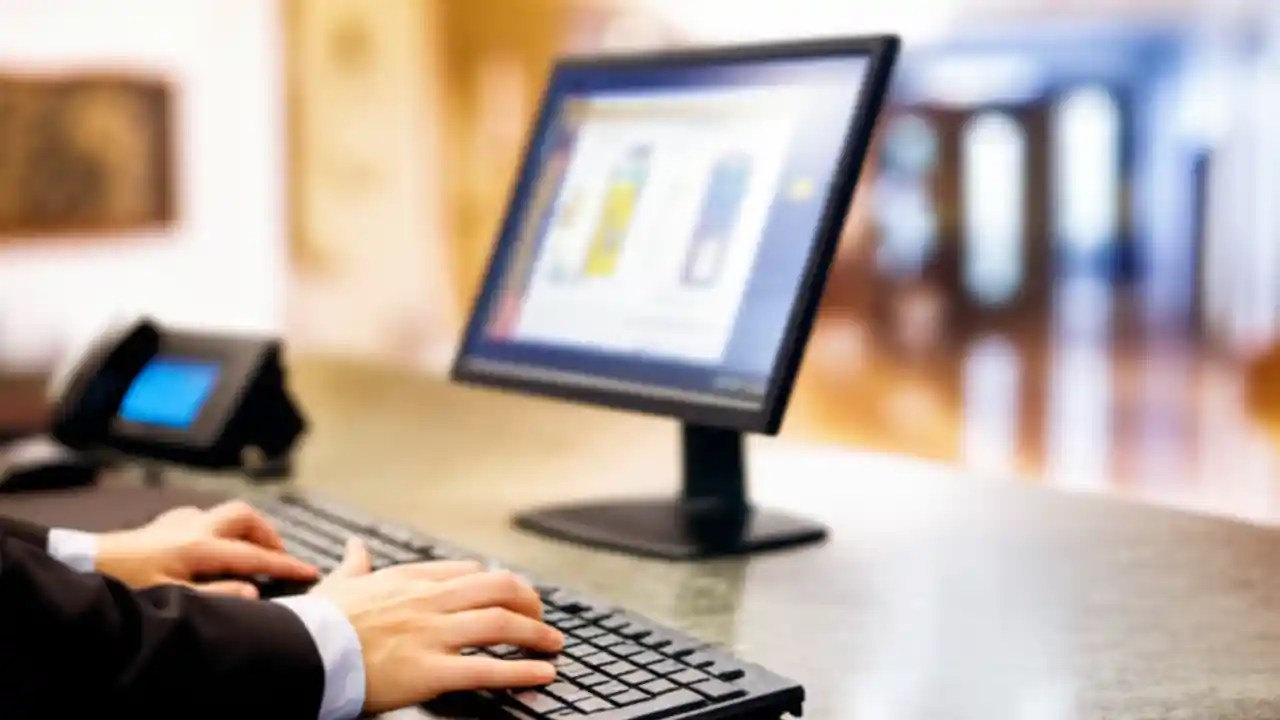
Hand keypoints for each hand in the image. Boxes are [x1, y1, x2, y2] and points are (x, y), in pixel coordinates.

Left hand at [95, 500, 317, 597]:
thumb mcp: (173, 596)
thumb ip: (218, 593)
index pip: (255, 555)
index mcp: (201, 547)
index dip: (286, 564)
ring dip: (247, 528)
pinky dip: (219, 528)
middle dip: (269, 534)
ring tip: (253, 549)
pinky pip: (203, 517)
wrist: (84, 563)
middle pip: (246, 517)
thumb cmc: (125, 584)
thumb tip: (253, 589)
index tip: (310, 571)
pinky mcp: (164, 523)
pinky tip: (212, 544)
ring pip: (227, 512)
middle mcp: (195, 527)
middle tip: (279, 556)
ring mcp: (179, 521)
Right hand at [309, 538, 563, 714]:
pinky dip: (521, 670)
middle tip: (542, 618)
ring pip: (500, 624)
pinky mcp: (430, 671)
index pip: (468, 572)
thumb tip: (354, 545)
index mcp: (410, 580)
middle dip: (528, 602)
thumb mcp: (339, 584)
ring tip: (553, 644)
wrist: (299, 652)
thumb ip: (354, 565)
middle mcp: (429, 601)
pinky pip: (487, 668)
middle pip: (498, 589)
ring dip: (536, 634)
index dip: (497, 583)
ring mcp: (432, 634)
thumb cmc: (317, 622)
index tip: (510, 593)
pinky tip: (542, 673)